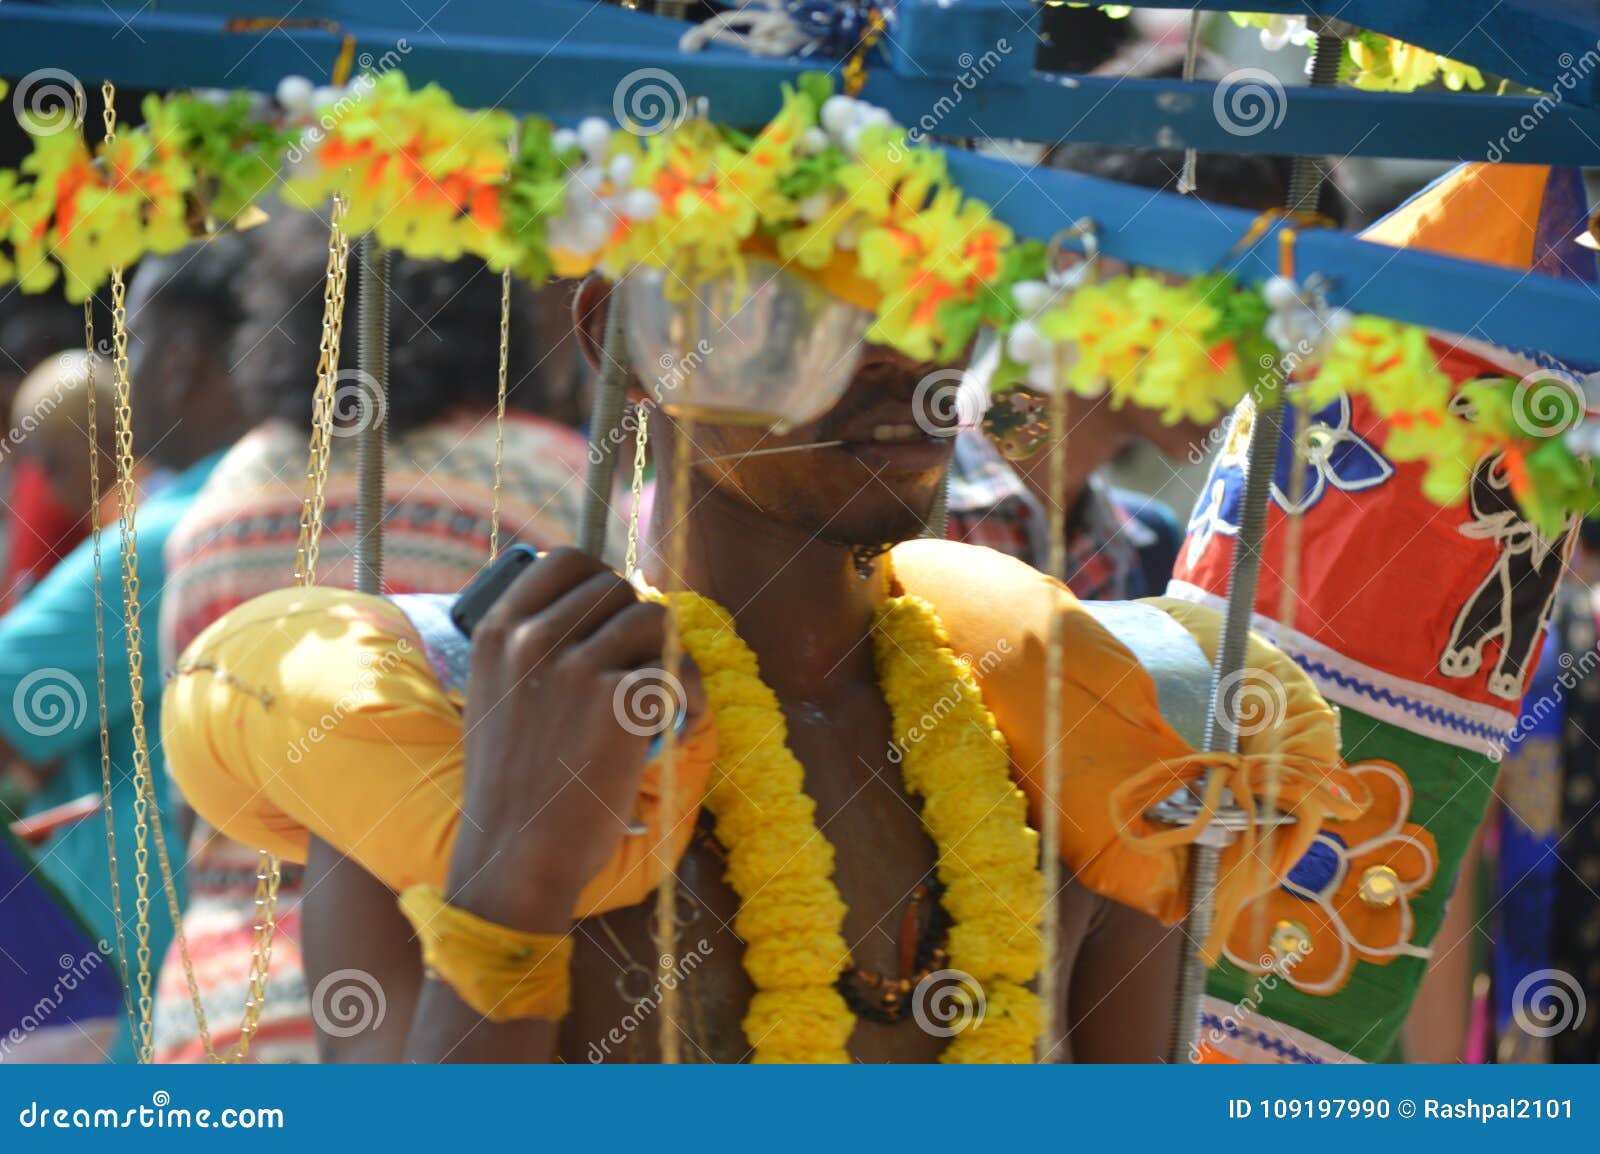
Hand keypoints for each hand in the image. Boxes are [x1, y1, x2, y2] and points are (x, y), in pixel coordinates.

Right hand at [446, 547, 703, 930]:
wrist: (514, 854)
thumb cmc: (512, 783)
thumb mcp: (495, 695)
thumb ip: (529, 646)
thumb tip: (591, 608)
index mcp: (496, 629)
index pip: (566, 560)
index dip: (601, 579)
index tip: (613, 614)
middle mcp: (533, 638)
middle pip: (618, 588)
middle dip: (638, 624)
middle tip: (640, 670)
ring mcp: (576, 666)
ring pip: (655, 621)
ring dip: (668, 657)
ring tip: (666, 698)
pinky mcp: (619, 701)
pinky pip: (676, 671)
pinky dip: (689, 697)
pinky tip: (679, 725)